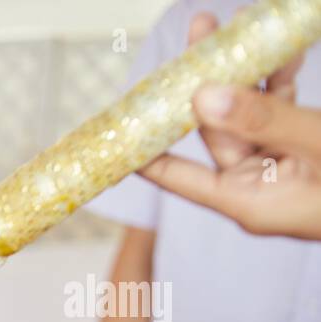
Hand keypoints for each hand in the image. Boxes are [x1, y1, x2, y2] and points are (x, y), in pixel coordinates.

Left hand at [139, 12, 320, 239]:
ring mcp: (284, 167)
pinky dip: (280, 79)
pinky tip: (279, 45)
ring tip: (231, 23)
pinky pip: (284, 110)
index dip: (145, 152)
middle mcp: (258, 186)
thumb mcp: (318, 147)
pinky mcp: (310, 148)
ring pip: (252, 112)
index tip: (116, 127)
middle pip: (217, 129)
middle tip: (198, 28)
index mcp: (249, 203)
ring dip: (245, 70)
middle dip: (206, 79)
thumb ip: (264, 121)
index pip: (181, 178)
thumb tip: (203, 96)